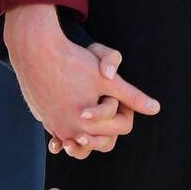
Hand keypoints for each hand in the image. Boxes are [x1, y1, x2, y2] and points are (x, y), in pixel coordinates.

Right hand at [4, 5, 159, 159]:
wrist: (35, 50)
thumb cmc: (73, 61)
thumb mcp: (107, 78)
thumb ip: (131, 96)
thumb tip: (155, 109)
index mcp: (89, 123)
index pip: (121, 127)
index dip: (123, 108)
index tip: (115, 94)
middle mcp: (70, 131)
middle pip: (102, 137)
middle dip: (108, 121)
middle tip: (106, 100)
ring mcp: (54, 126)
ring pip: (80, 139)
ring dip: (89, 129)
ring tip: (93, 110)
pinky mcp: (43, 119)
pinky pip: (62, 131)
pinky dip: (70, 124)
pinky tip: (74, 110)